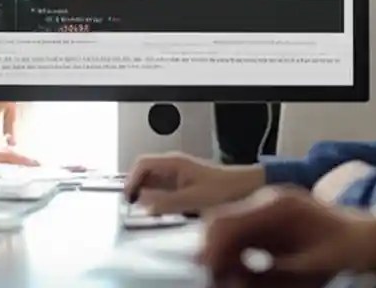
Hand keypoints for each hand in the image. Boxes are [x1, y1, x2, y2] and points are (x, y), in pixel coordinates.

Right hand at [125, 152, 263, 214]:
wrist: (246, 189)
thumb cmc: (225, 189)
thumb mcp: (193, 200)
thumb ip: (166, 202)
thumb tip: (143, 205)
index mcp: (174, 163)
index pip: (142, 164)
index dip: (131, 180)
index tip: (129, 198)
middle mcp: (174, 166)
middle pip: (144, 174)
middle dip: (139, 190)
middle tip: (137, 208)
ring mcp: (178, 176)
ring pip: (153, 184)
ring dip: (149, 198)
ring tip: (152, 212)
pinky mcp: (184, 186)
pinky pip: (164, 192)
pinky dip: (160, 202)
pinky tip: (166, 213)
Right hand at [199, 187, 375, 285]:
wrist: (371, 236)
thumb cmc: (345, 251)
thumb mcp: (310, 267)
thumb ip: (270, 271)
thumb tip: (234, 277)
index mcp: (277, 206)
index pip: (228, 221)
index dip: (211, 249)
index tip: (206, 274)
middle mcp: (267, 200)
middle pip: (220, 221)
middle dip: (212, 253)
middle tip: (216, 280)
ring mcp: (268, 206)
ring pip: (227, 227)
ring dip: (222, 254)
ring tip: (228, 280)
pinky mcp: (270, 218)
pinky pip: (241, 234)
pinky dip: (234, 254)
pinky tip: (242, 273)